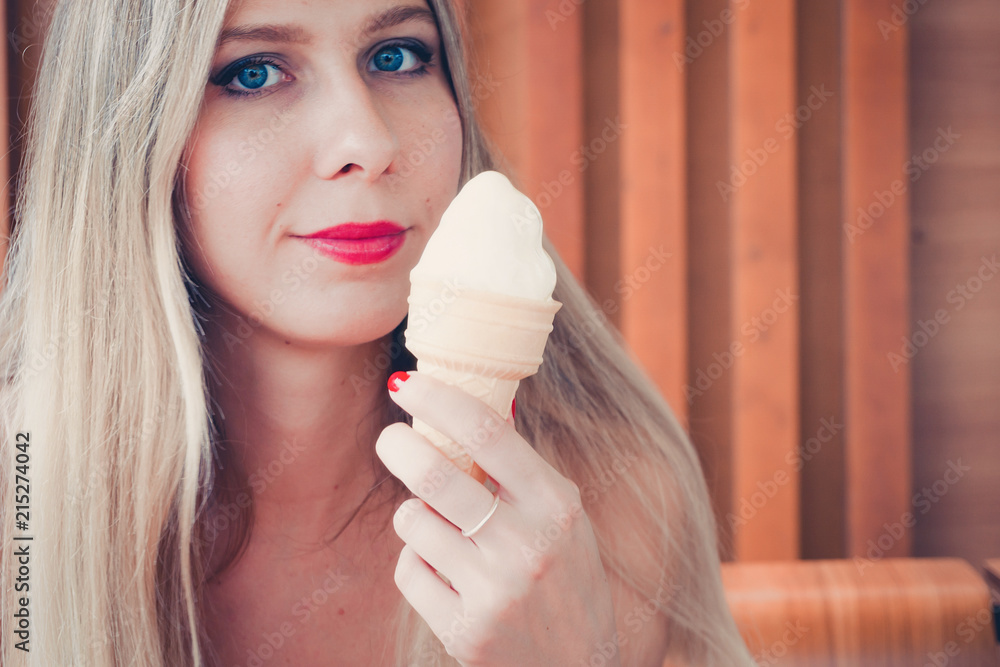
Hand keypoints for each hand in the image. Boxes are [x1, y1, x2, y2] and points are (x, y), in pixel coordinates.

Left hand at [375, 371, 621, 666]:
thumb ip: (524, 473)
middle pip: (435, 474)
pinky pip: (408, 571)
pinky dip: (416, 562)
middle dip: (398, 446)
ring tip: (436, 526)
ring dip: (413, 515)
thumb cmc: (569, 581)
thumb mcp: (566, 520)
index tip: (405, 381)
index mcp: (557, 505)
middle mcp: (527, 545)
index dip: (438, 398)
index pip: (488, 432)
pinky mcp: (464, 631)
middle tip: (390, 438)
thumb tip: (482, 405)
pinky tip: (444, 573)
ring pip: (412, 522)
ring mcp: (494, 592)